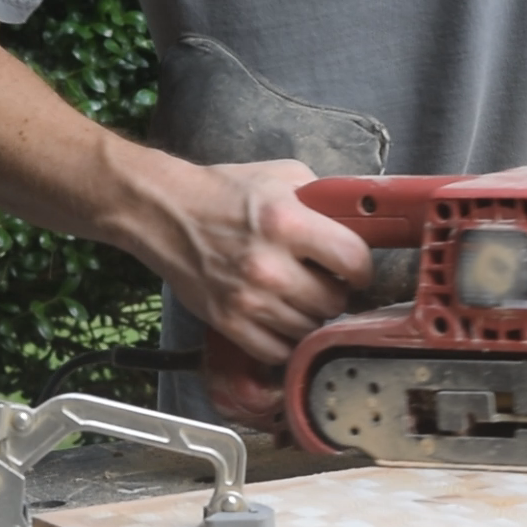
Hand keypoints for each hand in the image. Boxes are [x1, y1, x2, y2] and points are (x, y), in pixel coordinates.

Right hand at [143, 159, 372, 363]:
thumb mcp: (281, 176)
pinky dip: (286, 341)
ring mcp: (248, 300)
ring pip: (308, 330)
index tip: (354, 270)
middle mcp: (269, 265)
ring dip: (311, 317)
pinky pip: (277, 350)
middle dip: (337, 294)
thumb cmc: (224, 192)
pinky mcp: (228, 324)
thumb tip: (356, 223)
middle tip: (326, 284)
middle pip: (334, 302)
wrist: (164, 213)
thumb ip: (322, 199)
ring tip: (300, 299)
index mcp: (287, 223)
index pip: (353, 261)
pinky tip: (281, 320)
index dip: (361, 269)